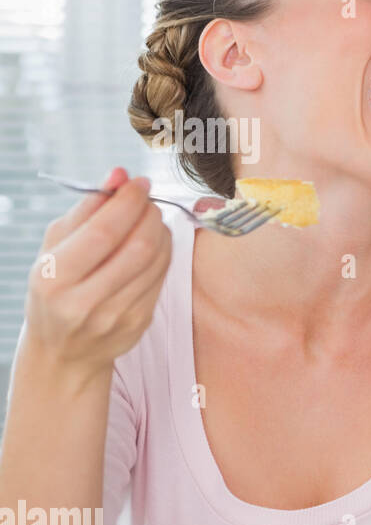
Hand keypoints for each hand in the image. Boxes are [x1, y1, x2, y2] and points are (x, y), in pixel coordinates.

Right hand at [24, 167, 171, 372]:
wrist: (63, 350)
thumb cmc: (55, 288)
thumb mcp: (54, 248)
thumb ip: (86, 210)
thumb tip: (118, 174)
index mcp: (52, 278)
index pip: (103, 233)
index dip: (127, 202)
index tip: (138, 182)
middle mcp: (84, 301)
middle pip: (137, 246)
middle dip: (148, 213)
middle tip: (146, 198)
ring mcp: (116, 316)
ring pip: (156, 260)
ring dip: (160, 229)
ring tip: (149, 217)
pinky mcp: (140, 323)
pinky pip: (162, 276)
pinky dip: (164, 251)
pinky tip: (154, 241)